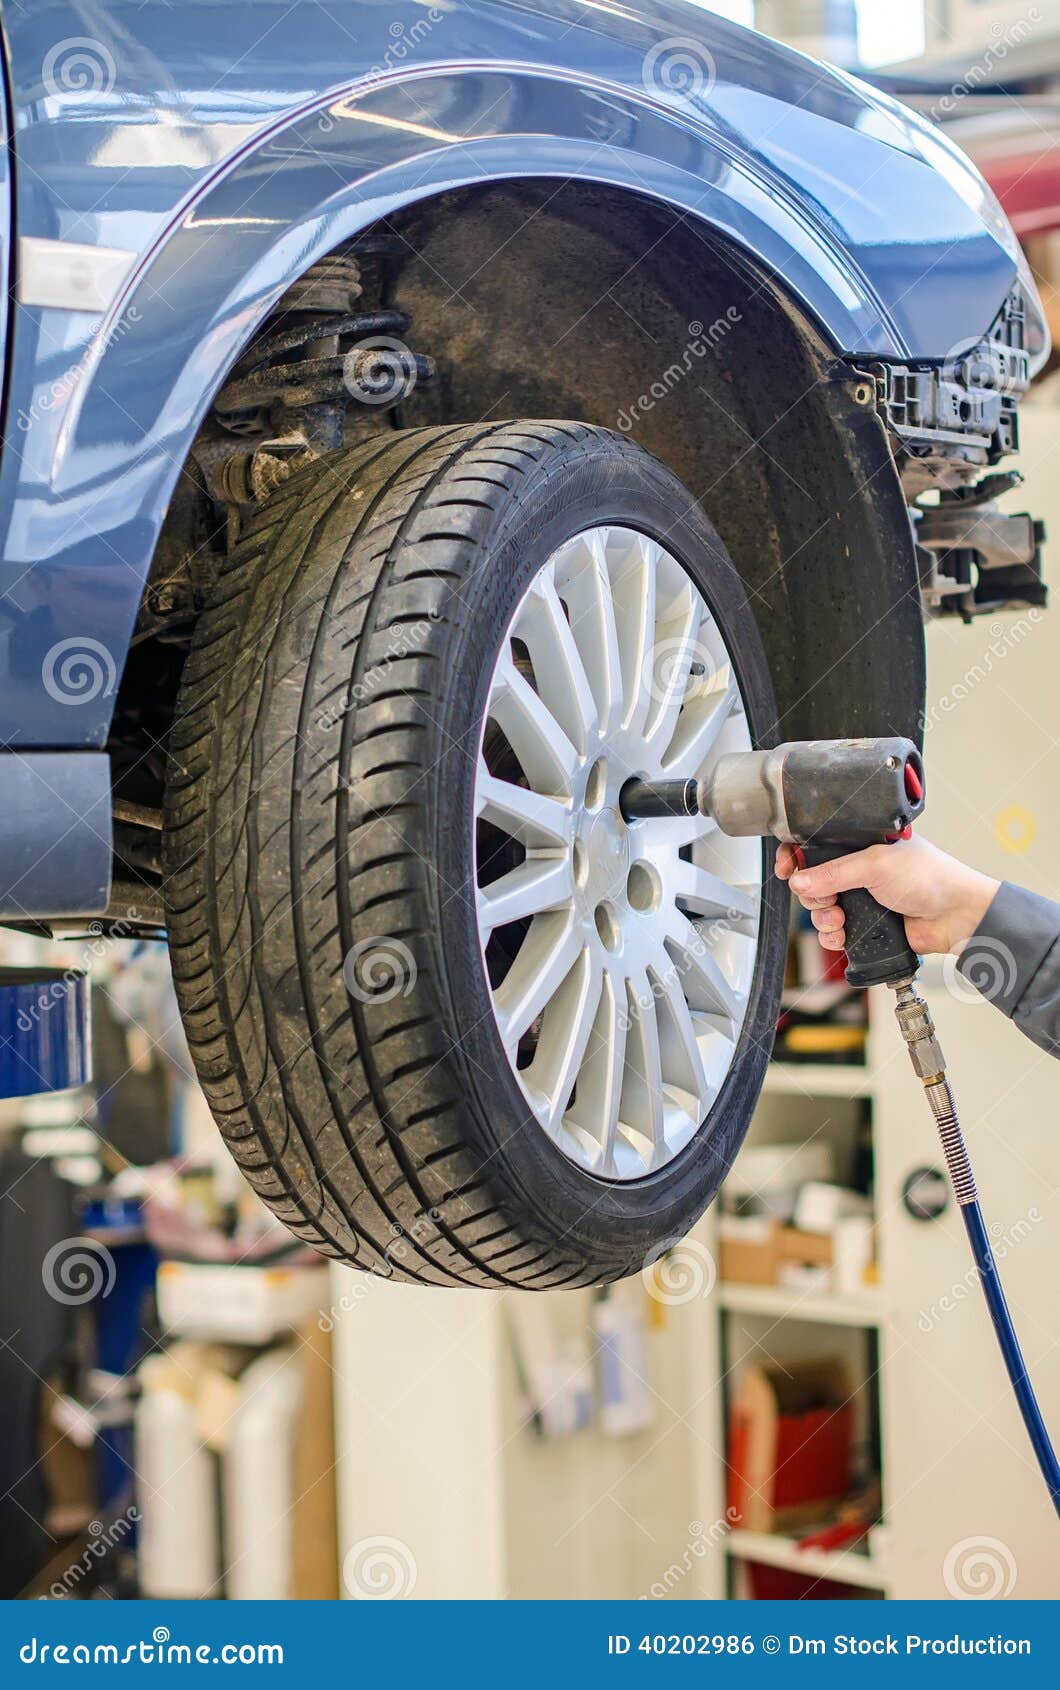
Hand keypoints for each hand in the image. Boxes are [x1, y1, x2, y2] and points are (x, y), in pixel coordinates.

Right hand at [774, 835, 999, 956]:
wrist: (957, 916)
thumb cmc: (932, 878)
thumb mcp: (876, 865)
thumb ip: (834, 872)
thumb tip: (800, 881)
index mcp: (862, 842)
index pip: (818, 844)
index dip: (797, 855)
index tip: (788, 867)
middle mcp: (860, 868)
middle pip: (813, 880)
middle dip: (813, 894)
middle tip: (827, 898)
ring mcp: (863, 896)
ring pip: (821, 908)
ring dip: (822, 917)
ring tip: (839, 919)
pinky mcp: (867, 923)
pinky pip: (835, 931)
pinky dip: (832, 936)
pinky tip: (842, 935)